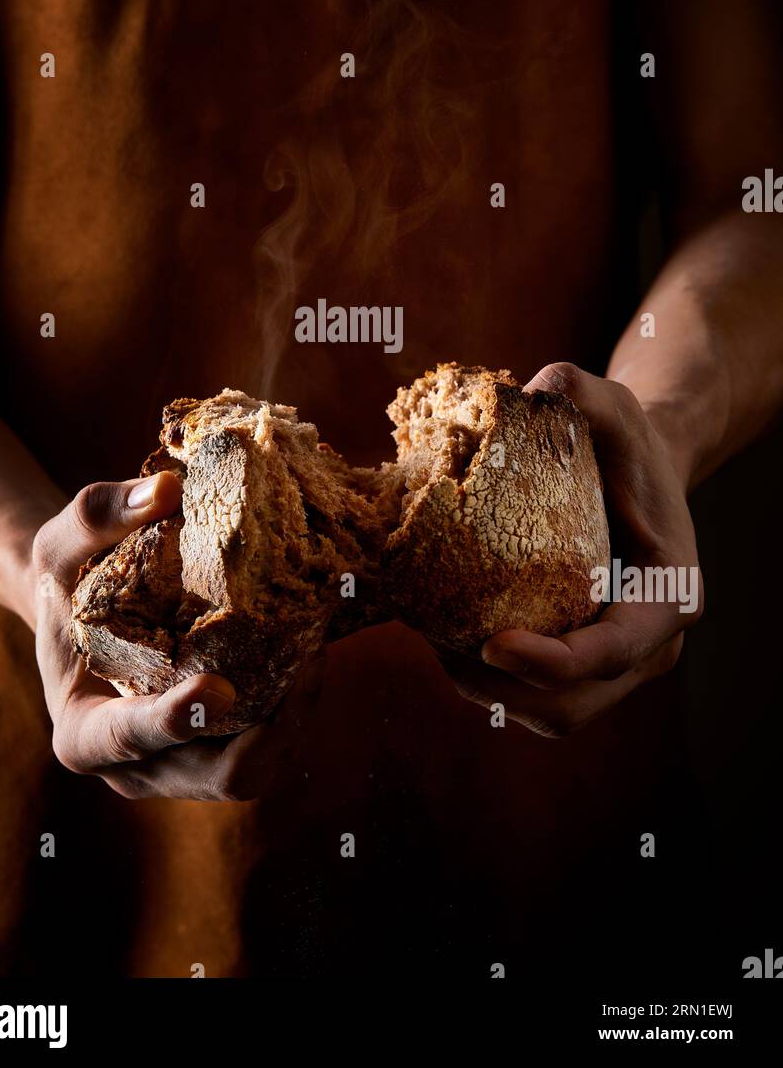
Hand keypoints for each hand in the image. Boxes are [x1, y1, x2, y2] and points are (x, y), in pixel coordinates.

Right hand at [31, 472, 324, 798]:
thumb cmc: (66, 582)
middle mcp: (136, 769)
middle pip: (218, 773)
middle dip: (272, 726)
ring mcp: (183, 768)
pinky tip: (311, 653)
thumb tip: (167, 489)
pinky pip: (270, 748)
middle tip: (307, 658)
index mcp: (84, 735)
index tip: (218, 688)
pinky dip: (297, 710)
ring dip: (296, 717)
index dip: (175, 722)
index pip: (130, 740)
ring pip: (256, 767)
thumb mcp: (59, 546)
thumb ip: (96, 517)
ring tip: (317, 650)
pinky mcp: (220, 752)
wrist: (82, 613)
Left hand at [439, 362, 702, 737]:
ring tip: (433, 641)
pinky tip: (446, 637)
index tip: (491, 643)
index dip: (554, 663)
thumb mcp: (611, 403)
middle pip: (574, 704)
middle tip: (438, 644)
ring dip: (488, 691)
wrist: (635, 468)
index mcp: (669, 594)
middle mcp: (649, 644)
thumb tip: (523, 392)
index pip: (615, 653)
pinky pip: (534, 696)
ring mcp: (615, 662)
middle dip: (503, 688)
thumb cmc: (624, 439)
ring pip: (551, 713)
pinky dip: (489, 682)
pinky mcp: (580, 663)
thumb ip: (576, 389)